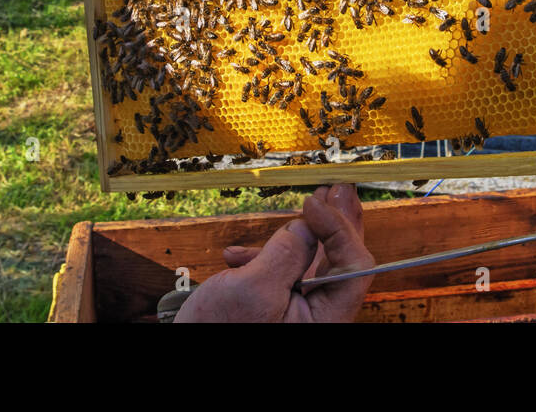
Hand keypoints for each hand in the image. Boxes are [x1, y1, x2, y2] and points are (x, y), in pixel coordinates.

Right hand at [174, 184, 373, 321]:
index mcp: (325, 319)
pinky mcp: (277, 308)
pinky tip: (239, 254)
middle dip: (335, 223)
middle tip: (336, 190)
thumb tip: (308, 225)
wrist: (182, 345)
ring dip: (305, 233)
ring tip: (306, 205)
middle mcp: (318, 316)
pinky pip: (285, 274)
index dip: (339, 229)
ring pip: (314, 264)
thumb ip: (286, 253)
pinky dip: (267, 257)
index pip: (353, 267)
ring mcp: (299, 312)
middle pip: (340, 263)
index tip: (314, 204)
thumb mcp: (253, 289)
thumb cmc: (217, 332)